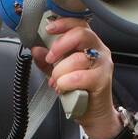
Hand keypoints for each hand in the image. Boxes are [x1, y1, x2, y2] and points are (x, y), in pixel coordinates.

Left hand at [31, 16, 122, 138]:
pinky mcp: (102, 80)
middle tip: (50, 59)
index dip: (64, 23)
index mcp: (89, 44)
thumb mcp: (59, 73)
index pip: (79, 24)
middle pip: (81, 34)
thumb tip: (35, 50)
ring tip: (56, 82)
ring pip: (77, 59)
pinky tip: (63, 88)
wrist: (94, 115)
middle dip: (60, 46)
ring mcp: (102, 64)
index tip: (49, 29)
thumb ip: (47, 61)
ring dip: (60, 72)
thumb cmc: (79, 91)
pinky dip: (66, 83)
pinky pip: (80, 77)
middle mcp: (99, 50)